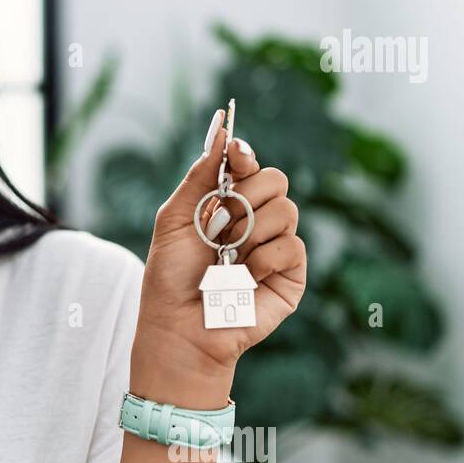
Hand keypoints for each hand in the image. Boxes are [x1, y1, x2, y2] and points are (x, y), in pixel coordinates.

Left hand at [133, 108, 307, 383]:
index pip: (248, 165)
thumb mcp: (174, 220)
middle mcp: (255, 221)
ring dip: (251, 231)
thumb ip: (198, 178)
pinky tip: (244, 277)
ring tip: (228, 256)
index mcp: (227, 204)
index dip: (244, 155)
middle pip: (275, 179)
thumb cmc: (171, 278)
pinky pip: (292, 245)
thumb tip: (222, 135)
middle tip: (219, 226)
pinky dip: (264, 259)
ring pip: (287, 209)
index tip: (235, 153)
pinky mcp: (292, 274)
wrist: (179, 327)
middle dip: (245, 198)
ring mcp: (275, 247)